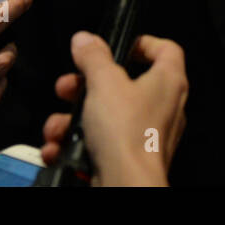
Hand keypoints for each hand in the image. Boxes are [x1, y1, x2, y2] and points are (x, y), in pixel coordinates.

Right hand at [40, 32, 187, 185]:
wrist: (125, 185)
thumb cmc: (127, 134)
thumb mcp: (103, 83)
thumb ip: (93, 57)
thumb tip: (85, 40)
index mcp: (168, 81)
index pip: (165, 50)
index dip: (142, 42)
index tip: (117, 45)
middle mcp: (163, 107)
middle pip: (123, 84)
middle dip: (86, 86)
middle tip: (67, 87)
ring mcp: (147, 134)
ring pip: (106, 116)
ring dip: (74, 120)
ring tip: (56, 126)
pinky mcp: (129, 157)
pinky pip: (101, 143)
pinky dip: (77, 144)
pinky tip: (57, 147)